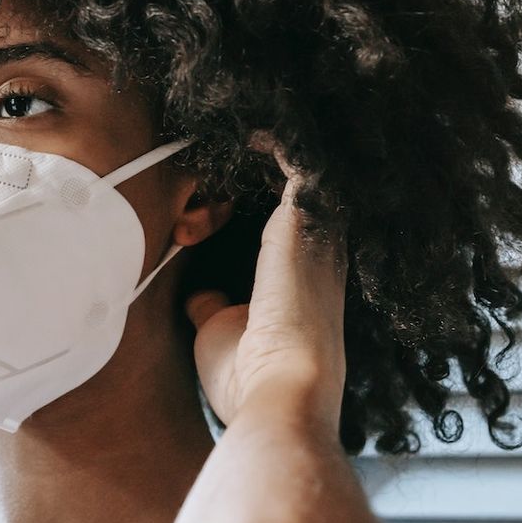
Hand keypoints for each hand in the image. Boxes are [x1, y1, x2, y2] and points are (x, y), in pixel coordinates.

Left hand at [184, 134, 347, 433]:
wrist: (279, 394)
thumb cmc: (249, 377)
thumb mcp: (221, 334)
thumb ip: (213, 307)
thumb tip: (201, 296)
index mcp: (305, 280)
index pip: (287, 225)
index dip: (247, 209)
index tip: (207, 209)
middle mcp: (320, 251)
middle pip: (290, 194)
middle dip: (244, 183)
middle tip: (204, 189)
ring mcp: (317, 233)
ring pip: (296, 172)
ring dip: (252, 163)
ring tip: (218, 152)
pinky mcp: (303, 217)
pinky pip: (294, 159)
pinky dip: (272, 140)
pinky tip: (243, 129)